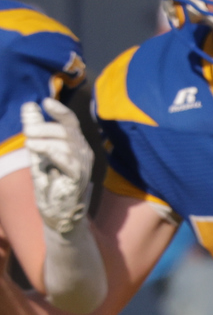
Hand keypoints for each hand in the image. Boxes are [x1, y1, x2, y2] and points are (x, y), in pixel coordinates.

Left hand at [22, 99, 88, 235]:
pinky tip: (38, 150)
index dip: (60, 111)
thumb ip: (36, 129)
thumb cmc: (49, 182)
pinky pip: (68, 160)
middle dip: (45, 127)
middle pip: (67, 131)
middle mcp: (83, 152)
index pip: (71, 122)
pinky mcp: (78, 178)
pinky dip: (52, 151)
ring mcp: (83, 165)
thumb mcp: (38, 151)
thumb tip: (30, 106)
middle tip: (26, 131)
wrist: (56, 211)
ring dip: (44, 140)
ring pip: (67, 144)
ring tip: (28, 143)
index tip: (45, 102)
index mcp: (75, 144)